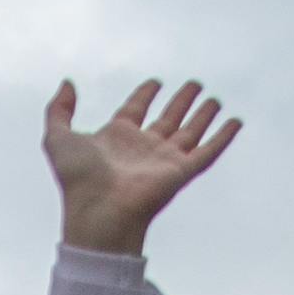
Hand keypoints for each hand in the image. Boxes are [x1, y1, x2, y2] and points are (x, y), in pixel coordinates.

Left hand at [43, 76, 241, 252]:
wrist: (97, 212)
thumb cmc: (77, 181)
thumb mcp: (57, 138)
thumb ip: (58, 109)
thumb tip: (67, 83)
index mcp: (117, 138)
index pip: (135, 110)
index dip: (144, 94)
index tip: (155, 82)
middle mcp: (143, 148)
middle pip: (168, 119)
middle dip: (181, 101)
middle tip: (195, 84)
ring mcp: (164, 161)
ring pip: (190, 132)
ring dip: (204, 115)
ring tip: (214, 99)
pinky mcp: (181, 173)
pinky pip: (208, 151)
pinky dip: (223, 137)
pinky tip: (236, 121)